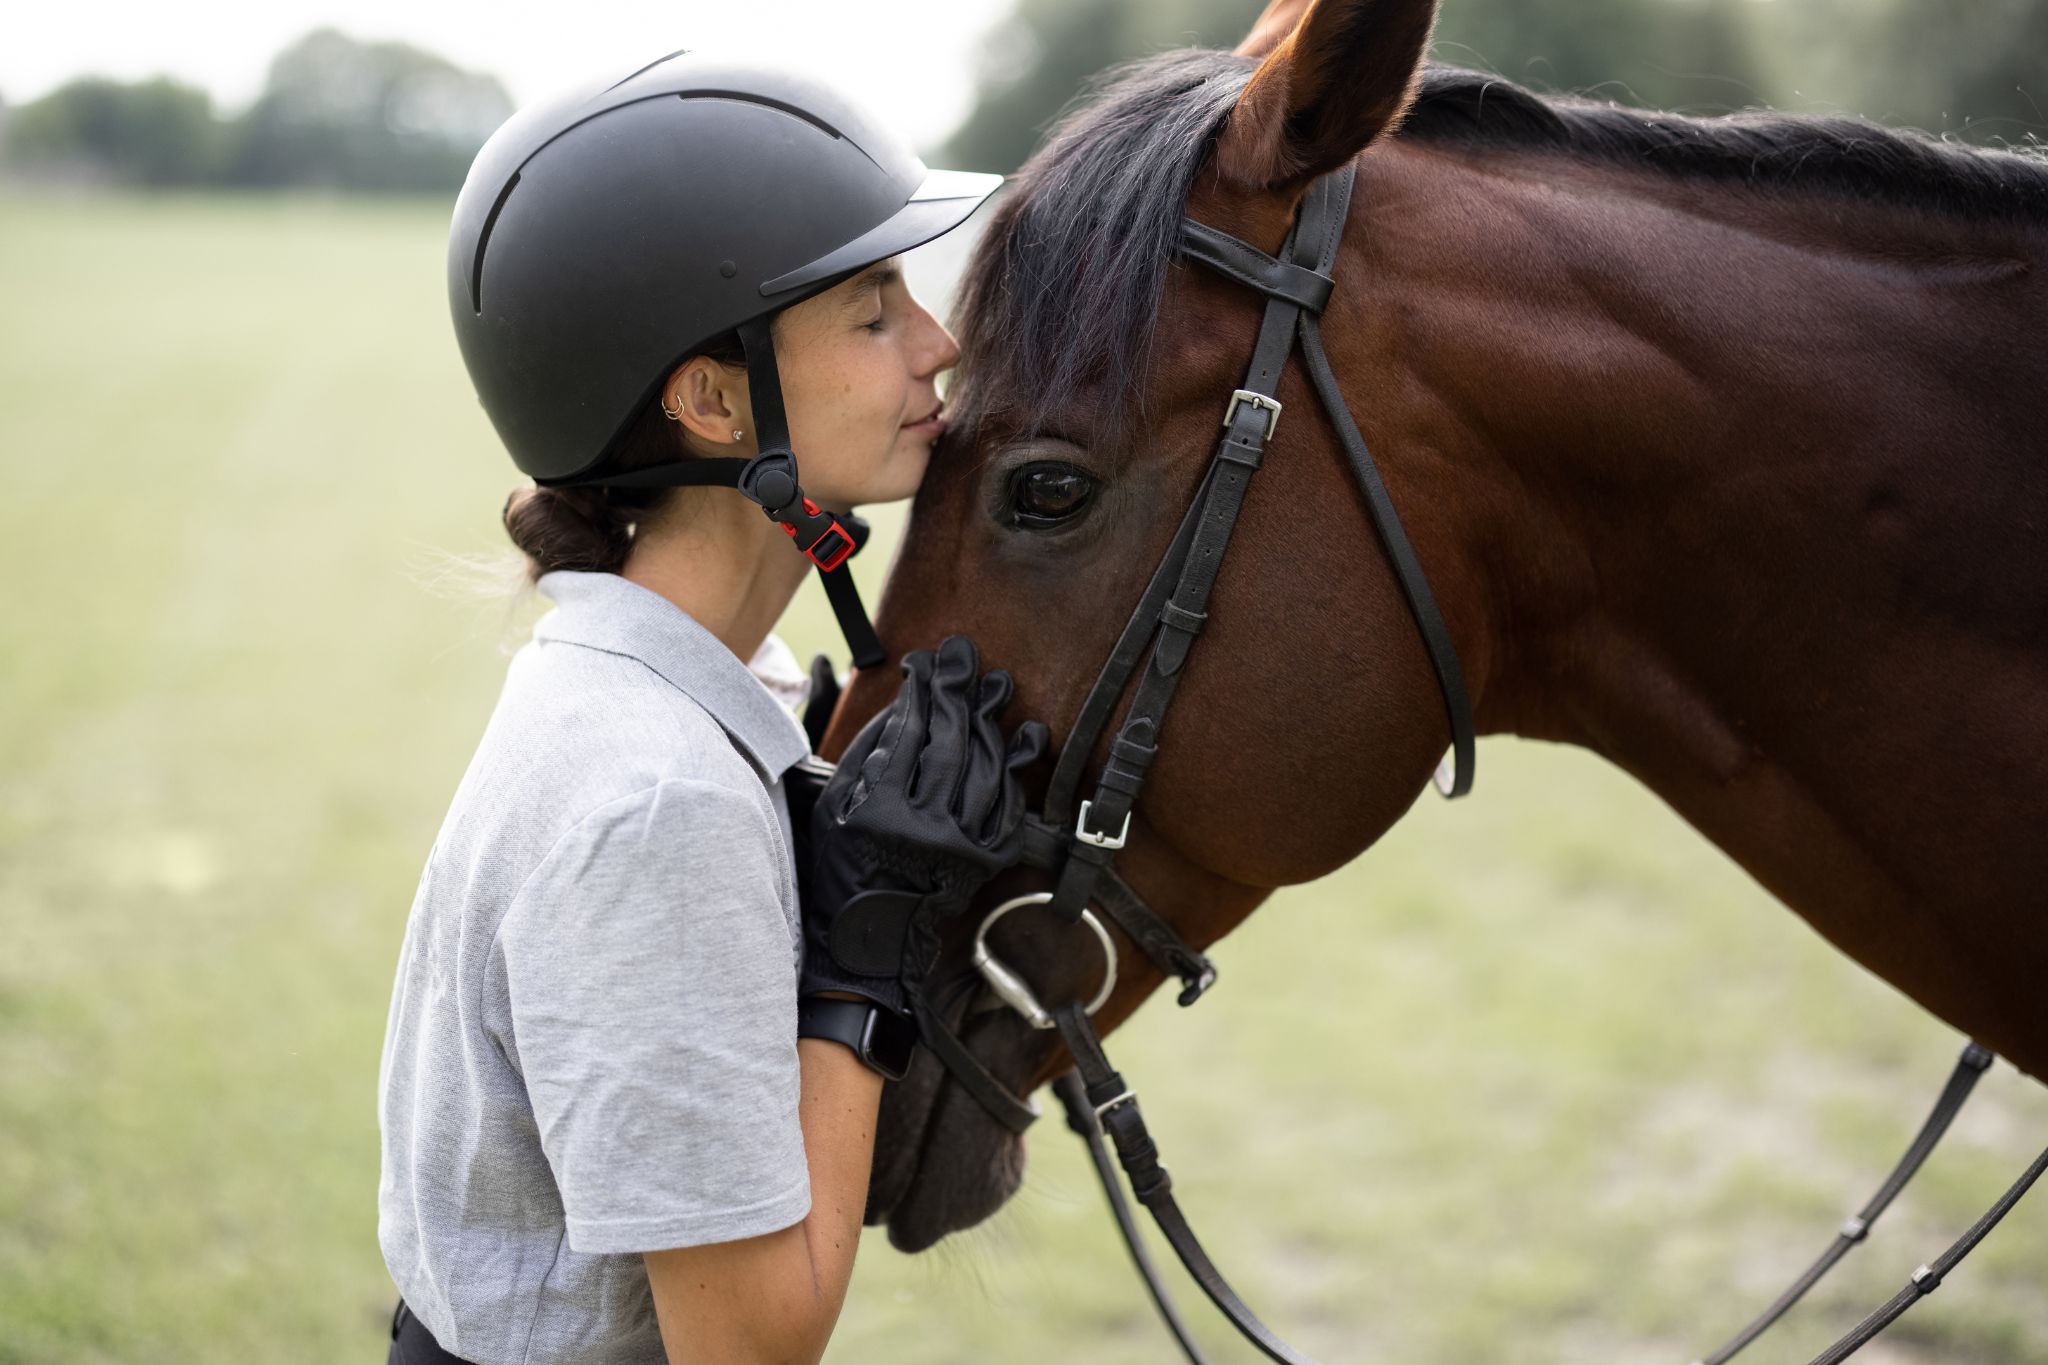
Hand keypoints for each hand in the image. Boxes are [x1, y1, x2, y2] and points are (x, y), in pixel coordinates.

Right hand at [798, 635, 1047, 1014]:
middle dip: (959, 695)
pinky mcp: (984, 864)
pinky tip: (1018, 741)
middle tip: (966, 659)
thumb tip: (909, 705)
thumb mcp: (834, 810)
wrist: (869, 944)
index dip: (919, 693)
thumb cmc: (842, 870)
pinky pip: (1006, 807)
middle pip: (951, 745)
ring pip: (984, 771)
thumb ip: (868, 756)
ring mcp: (960, 850)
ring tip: (996, 690)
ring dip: (992, 724)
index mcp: (878, 815)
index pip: (907, 736)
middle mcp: (924, 832)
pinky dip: (1013, 771)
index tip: (925, 664)